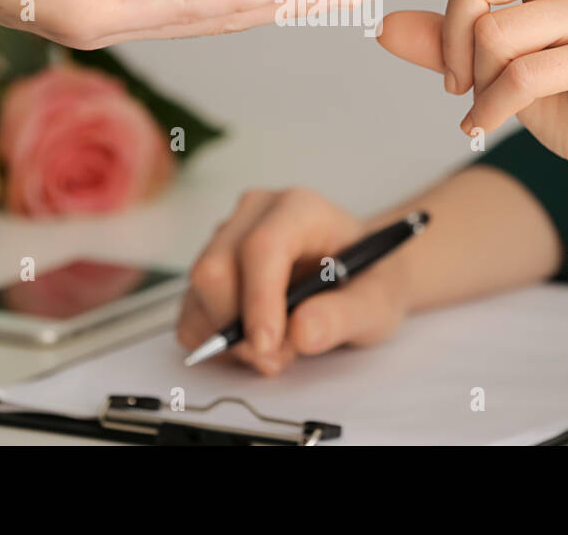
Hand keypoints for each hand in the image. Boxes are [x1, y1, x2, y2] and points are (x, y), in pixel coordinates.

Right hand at [176, 188, 409, 375]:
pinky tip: (253, 343)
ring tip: (277, 350)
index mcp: (299, 209)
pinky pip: (191, 311)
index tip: (268, 346)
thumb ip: (345, 315)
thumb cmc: (368, 280)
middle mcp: (254, 215)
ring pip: (198, 293)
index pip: (262, 247)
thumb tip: (301, 331)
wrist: (360, 277)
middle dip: (239, 327)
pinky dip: (213, 340)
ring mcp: (226, 239)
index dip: (259, 299)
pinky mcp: (211, 269)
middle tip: (279, 358)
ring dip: (228, 338)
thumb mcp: (377, 302)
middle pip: (215, 269)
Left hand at [378, 0, 567, 275]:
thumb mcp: (506, 70)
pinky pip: (516, 73)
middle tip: (452, 78)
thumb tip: (383, 27)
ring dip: (471, 81)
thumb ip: (451, 43)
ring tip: (484, 105)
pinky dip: (488, 110)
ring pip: (490, 29)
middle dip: (446, 33)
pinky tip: (484, 125)